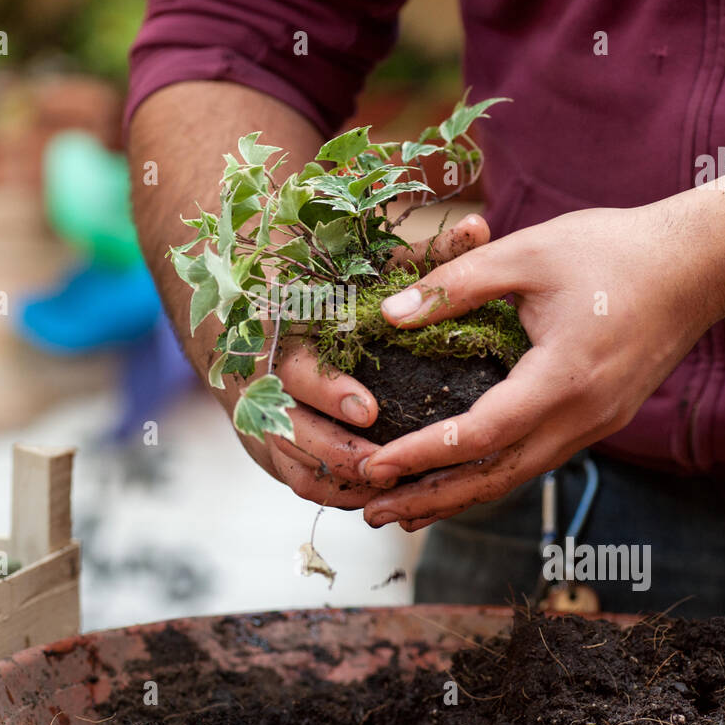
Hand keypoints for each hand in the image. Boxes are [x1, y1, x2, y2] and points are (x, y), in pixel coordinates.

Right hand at [230, 214, 492, 508]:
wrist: (247, 312)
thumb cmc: (326, 285)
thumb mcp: (368, 265)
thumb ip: (421, 255)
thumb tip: (477, 226)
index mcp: (282, 331)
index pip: (295, 368)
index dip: (330, 392)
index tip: (370, 410)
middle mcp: (263, 378)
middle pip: (289, 425)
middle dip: (334, 449)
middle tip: (382, 465)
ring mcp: (262, 415)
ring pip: (292, 459)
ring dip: (337, 478)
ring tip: (386, 486)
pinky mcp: (270, 444)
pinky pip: (297, 478)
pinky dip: (332, 492)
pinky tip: (372, 498)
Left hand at [360, 202, 724, 530]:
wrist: (700, 265)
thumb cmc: (614, 250)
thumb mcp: (527, 252)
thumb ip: (456, 284)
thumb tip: (390, 316)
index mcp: (563, 377)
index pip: (480, 434)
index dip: (423, 454)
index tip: (374, 467)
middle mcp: (582, 417)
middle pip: (495, 476)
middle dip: (430, 498)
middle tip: (371, 512)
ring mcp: (596, 426)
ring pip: (516, 476)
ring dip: (458, 496)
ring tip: (402, 510)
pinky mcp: (600, 421)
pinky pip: (536, 460)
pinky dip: (491, 475)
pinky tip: (460, 480)